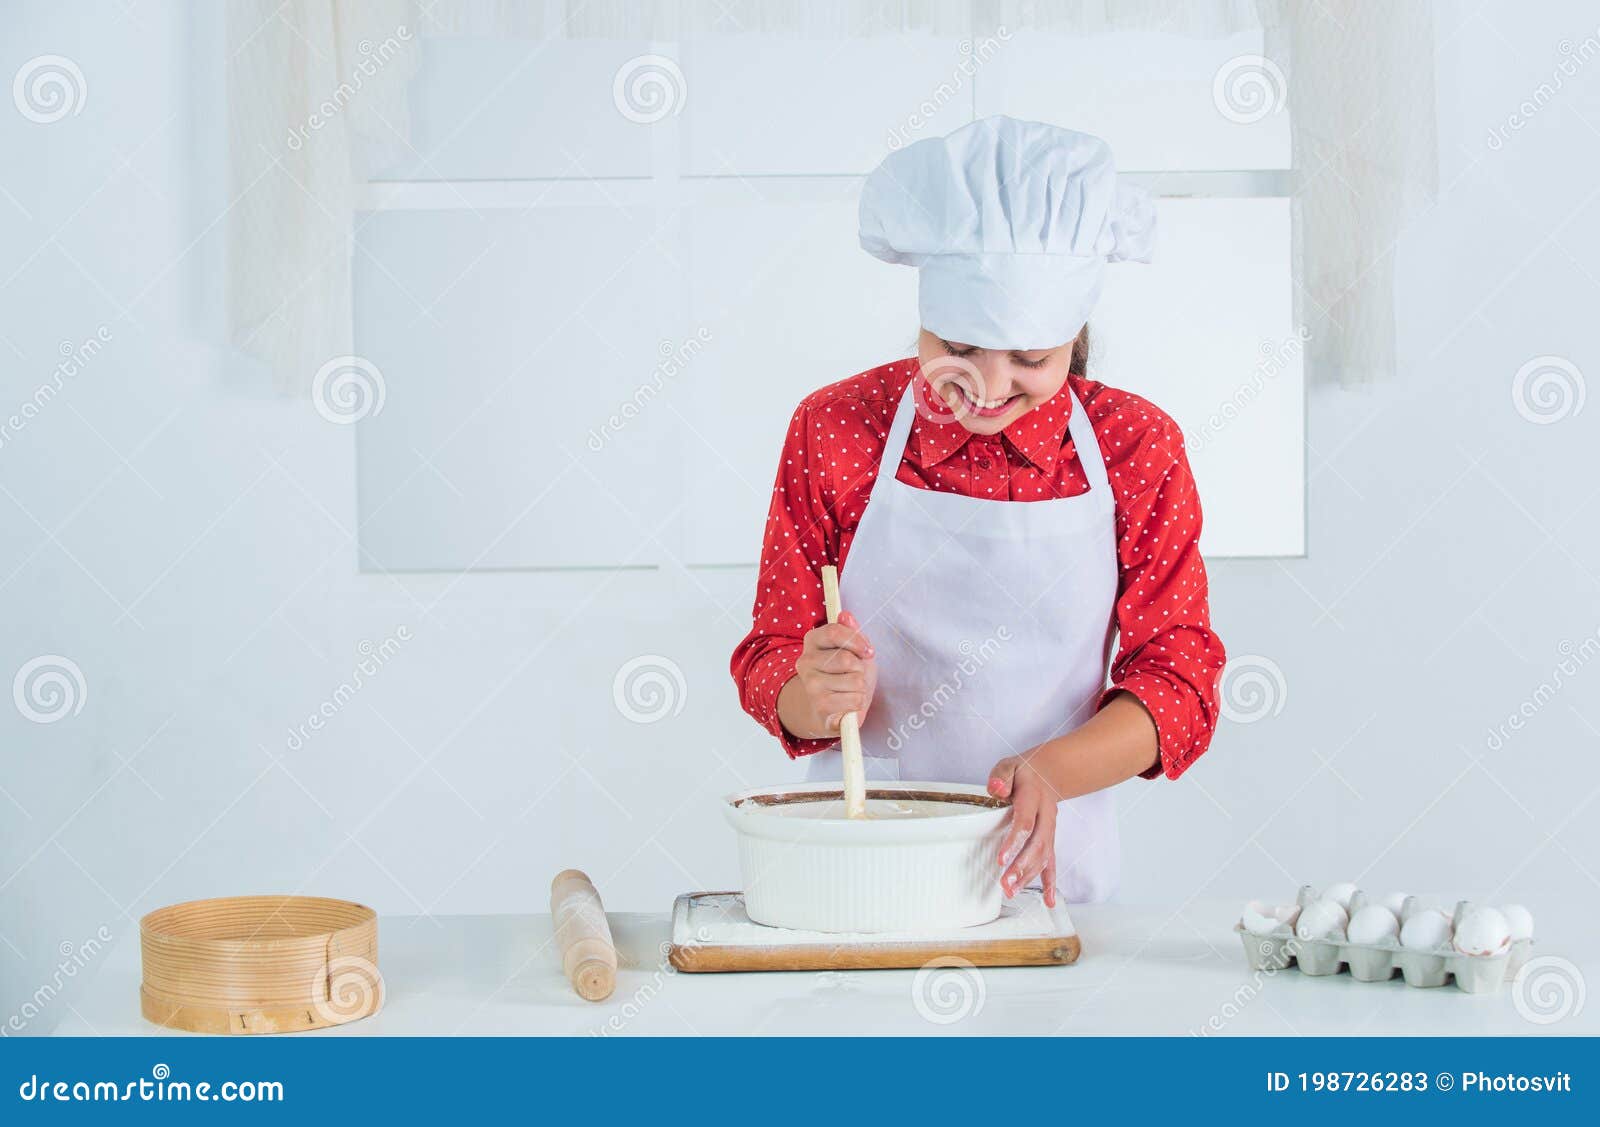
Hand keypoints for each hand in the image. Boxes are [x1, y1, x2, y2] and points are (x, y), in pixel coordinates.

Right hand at [782, 611, 876, 738]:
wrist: (835, 708)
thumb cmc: (847, 674)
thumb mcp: (855, 650)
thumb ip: (851, 632)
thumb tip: (845, 615)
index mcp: (812, 640)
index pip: (834, 632)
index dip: (857, 641)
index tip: (869, 652)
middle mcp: (805, 661)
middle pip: (846, 659)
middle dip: (861, 669)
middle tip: (856, 674)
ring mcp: (810, 684)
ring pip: (854, 681)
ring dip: (861, 687)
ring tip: (851, 689)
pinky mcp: (819, 705)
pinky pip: (854, 700)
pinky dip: (858, 702)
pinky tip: (848, 702)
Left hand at [988, 754, 1059, 907]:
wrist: (1049, 774)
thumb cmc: (1023, 773)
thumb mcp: (1009, 766)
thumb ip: (1001, 777)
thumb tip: (996, 789)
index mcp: (1034, 798)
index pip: (1025, 822)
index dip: (1014, 842)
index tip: (1001, 859)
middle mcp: (1046, 817)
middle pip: (1037, 845)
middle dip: (1022, 866)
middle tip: (1006, 884)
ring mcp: (1050, 830)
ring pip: (1044, 856)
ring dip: (1029, 876)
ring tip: (1011, 892)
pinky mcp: (1050, 840)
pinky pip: (1052, 863)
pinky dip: (1051, 883)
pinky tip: (1049, 901)